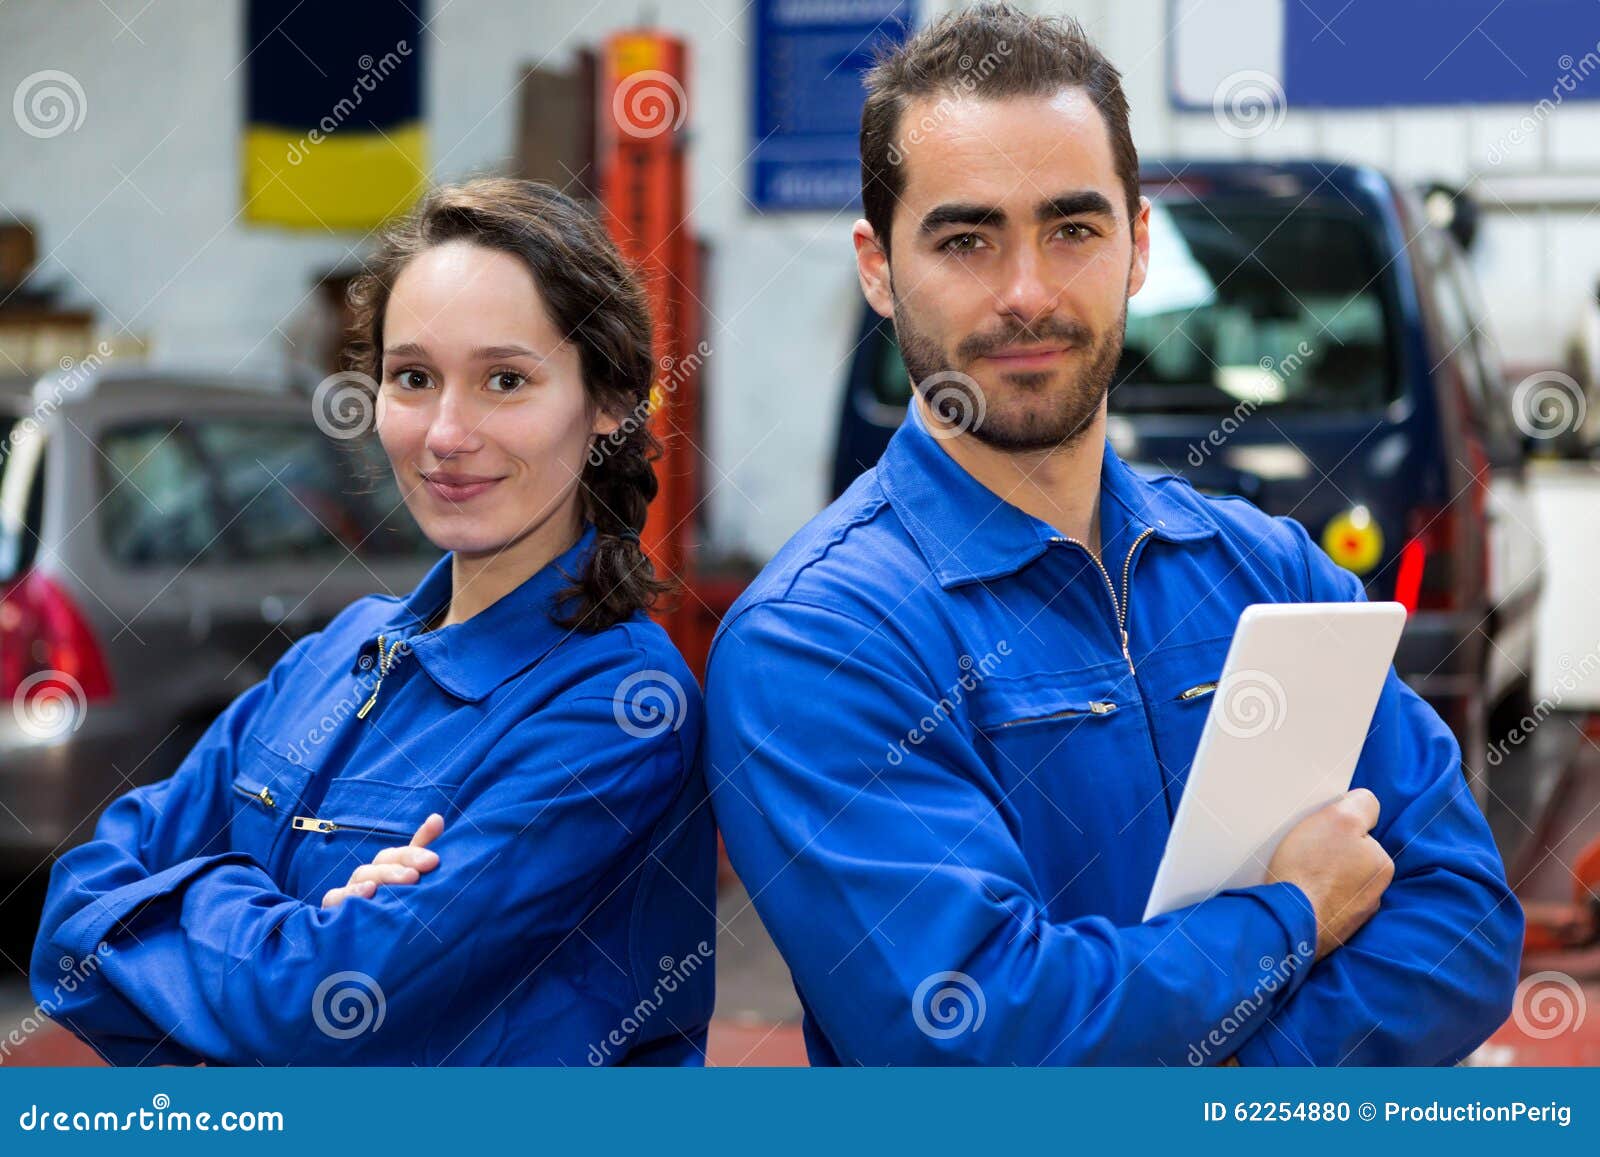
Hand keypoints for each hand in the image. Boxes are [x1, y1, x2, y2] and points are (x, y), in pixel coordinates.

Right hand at [321, 813, 444, 908]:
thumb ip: (423, 849)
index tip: (434, 859)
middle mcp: (370, 877)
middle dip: (402, 864)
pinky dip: (351, 893)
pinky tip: (369, 890)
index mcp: (389, 870)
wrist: (371, 953)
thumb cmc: (396, 910)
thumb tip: (437, 817)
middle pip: (382, 862)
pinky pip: (336, 897)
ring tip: (405, 878)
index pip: (399, 854)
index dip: (415, 853)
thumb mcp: (414, 881)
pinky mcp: (334, 909)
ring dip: (383, 875)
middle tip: (419, 873)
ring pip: (363, 875)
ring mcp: (351, 892)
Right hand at [1265, 789, 1393, 959]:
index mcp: (1382, 866)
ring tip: (1297, 876)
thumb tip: (1367, 806)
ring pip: (1336, 886)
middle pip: (1349, 862)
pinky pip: (1322, 906)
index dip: (1338, 830)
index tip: (1319, 834)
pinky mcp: (1332, 933)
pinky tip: (1296, 896)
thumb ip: (1362, 805)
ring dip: (1320, 880)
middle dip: (1330, 857)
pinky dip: (1311, 900)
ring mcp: (1354, 918)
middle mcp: (1374, 895)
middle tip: (1305, 854)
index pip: (1362, 835)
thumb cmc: (1311, 870)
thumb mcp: (1339, 819)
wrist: (1286, 922)